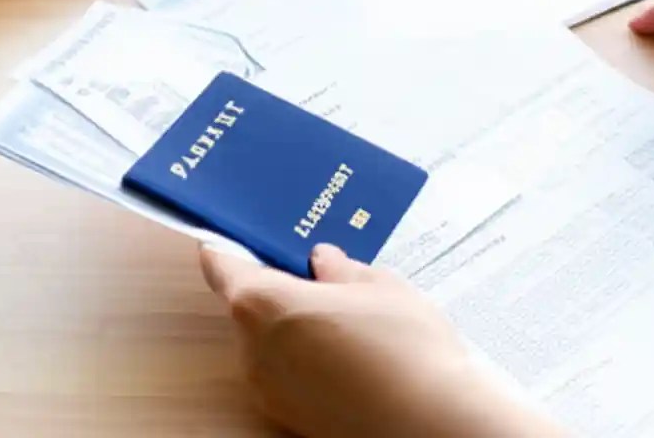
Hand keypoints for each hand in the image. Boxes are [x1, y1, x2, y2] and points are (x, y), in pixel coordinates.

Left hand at [200, 243, 565, 437]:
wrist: (429, 424)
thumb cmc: (406, 351)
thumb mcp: (381, 286)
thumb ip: (342, 269)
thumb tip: (324, 262)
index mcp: (265, 304)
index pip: (223, 264)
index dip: (233, 244)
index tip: (243, 234)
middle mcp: (254, 349)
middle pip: (251, 304)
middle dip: (283, 287)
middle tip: (325, 274)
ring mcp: (268, 388)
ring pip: (271, 341)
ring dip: (298, 326)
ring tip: (351, 319)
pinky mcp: (288, 416)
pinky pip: (287, 373)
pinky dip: (308, 358)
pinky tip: (352, 354)